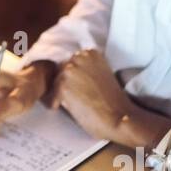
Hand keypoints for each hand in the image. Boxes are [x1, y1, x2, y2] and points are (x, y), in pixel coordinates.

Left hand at [48, 48, 166, 147]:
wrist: (119, 117)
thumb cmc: (113, 101)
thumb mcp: (101, 75)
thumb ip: (86, 69)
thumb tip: (69, 74)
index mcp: (90, 53)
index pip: (71, 62)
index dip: (72, 77)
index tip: (78, 88)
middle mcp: (79, 57)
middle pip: (60, 71)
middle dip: (63, 84)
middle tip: (71, 98)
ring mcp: (70, 70)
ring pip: (55, 83)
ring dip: (59, 94)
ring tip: (69, 104)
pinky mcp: (63, 86)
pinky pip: (52, 95)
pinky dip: (55, 104)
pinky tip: (65, 109)